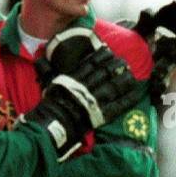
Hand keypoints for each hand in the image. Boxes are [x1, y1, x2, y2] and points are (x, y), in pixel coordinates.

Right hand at [28, 43, 140, 158]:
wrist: (49, 126)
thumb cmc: (46, 107)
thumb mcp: (46, 85)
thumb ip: (46, 71)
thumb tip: (39, 59)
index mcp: (73, 80)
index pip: (90, 64)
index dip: (101, 56)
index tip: (108, 50)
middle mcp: (86, 87)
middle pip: (105, 73)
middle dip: (115, 66)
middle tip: (123, 61)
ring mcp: (94, 100)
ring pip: (113, 87)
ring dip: (124, 79)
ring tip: (131, 73)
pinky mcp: (100, 114)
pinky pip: (117, 106)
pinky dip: (127, 99)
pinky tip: (136, 93)